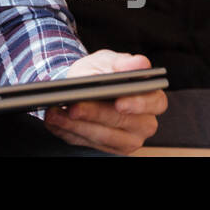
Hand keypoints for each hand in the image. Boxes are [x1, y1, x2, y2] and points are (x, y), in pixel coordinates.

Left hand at [43, 50, 166, 154]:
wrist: (82, 87)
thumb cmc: (99, 72)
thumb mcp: (107, 61)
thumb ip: (121, 62)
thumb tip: (138, 63)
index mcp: (152, 98)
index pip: (154, 103)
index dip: (137, 104)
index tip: (118, 103)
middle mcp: (144, 122)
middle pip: (122, 121)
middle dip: (95, 114)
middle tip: (74, 106)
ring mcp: (128, 139)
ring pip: (103, 136)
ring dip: (76, 125)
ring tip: (55, 114)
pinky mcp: (109, 148)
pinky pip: (87, 143)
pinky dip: (68, 131)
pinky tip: (55, 121)